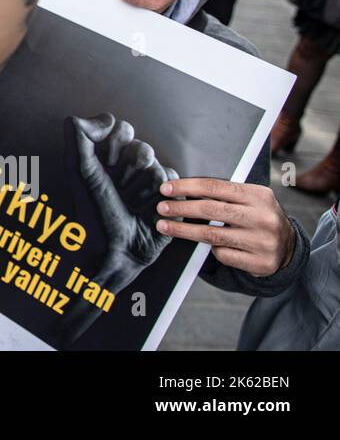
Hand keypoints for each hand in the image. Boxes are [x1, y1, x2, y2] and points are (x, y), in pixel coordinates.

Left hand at [71, 113, 174, 276]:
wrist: (113, 251)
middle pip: (143, 148)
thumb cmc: (92, 212)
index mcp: (105, 157)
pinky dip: (163, 197)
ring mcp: (146, 184)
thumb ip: (81, 135)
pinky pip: (174, 184)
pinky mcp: (166, 199)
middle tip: (118, 188)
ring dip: (144, 186)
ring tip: (130, 203)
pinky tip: (148, 210)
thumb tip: (107, 117)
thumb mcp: (79, 169)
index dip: (117, 144)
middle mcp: (126, 169)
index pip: (122, 129)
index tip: (105, 162)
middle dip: (131, 168)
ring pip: (159, 166)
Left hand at [158, 177, 294, 275]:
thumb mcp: (249, 200)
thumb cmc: (257, 217)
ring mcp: (263, 242)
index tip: (165, 189)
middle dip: (181, 208)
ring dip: (183, 230)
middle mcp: (263, 217)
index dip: (187, 187)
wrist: (288, 247)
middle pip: (211, 210)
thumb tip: (181, 189)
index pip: (215, 187)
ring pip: (212, 234)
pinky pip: (223, 254)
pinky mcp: (260, 263)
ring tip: (164, 226)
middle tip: (161, 208)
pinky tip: (203, 246)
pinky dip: (211, 249)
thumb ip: (223, 194)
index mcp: (259, 195)